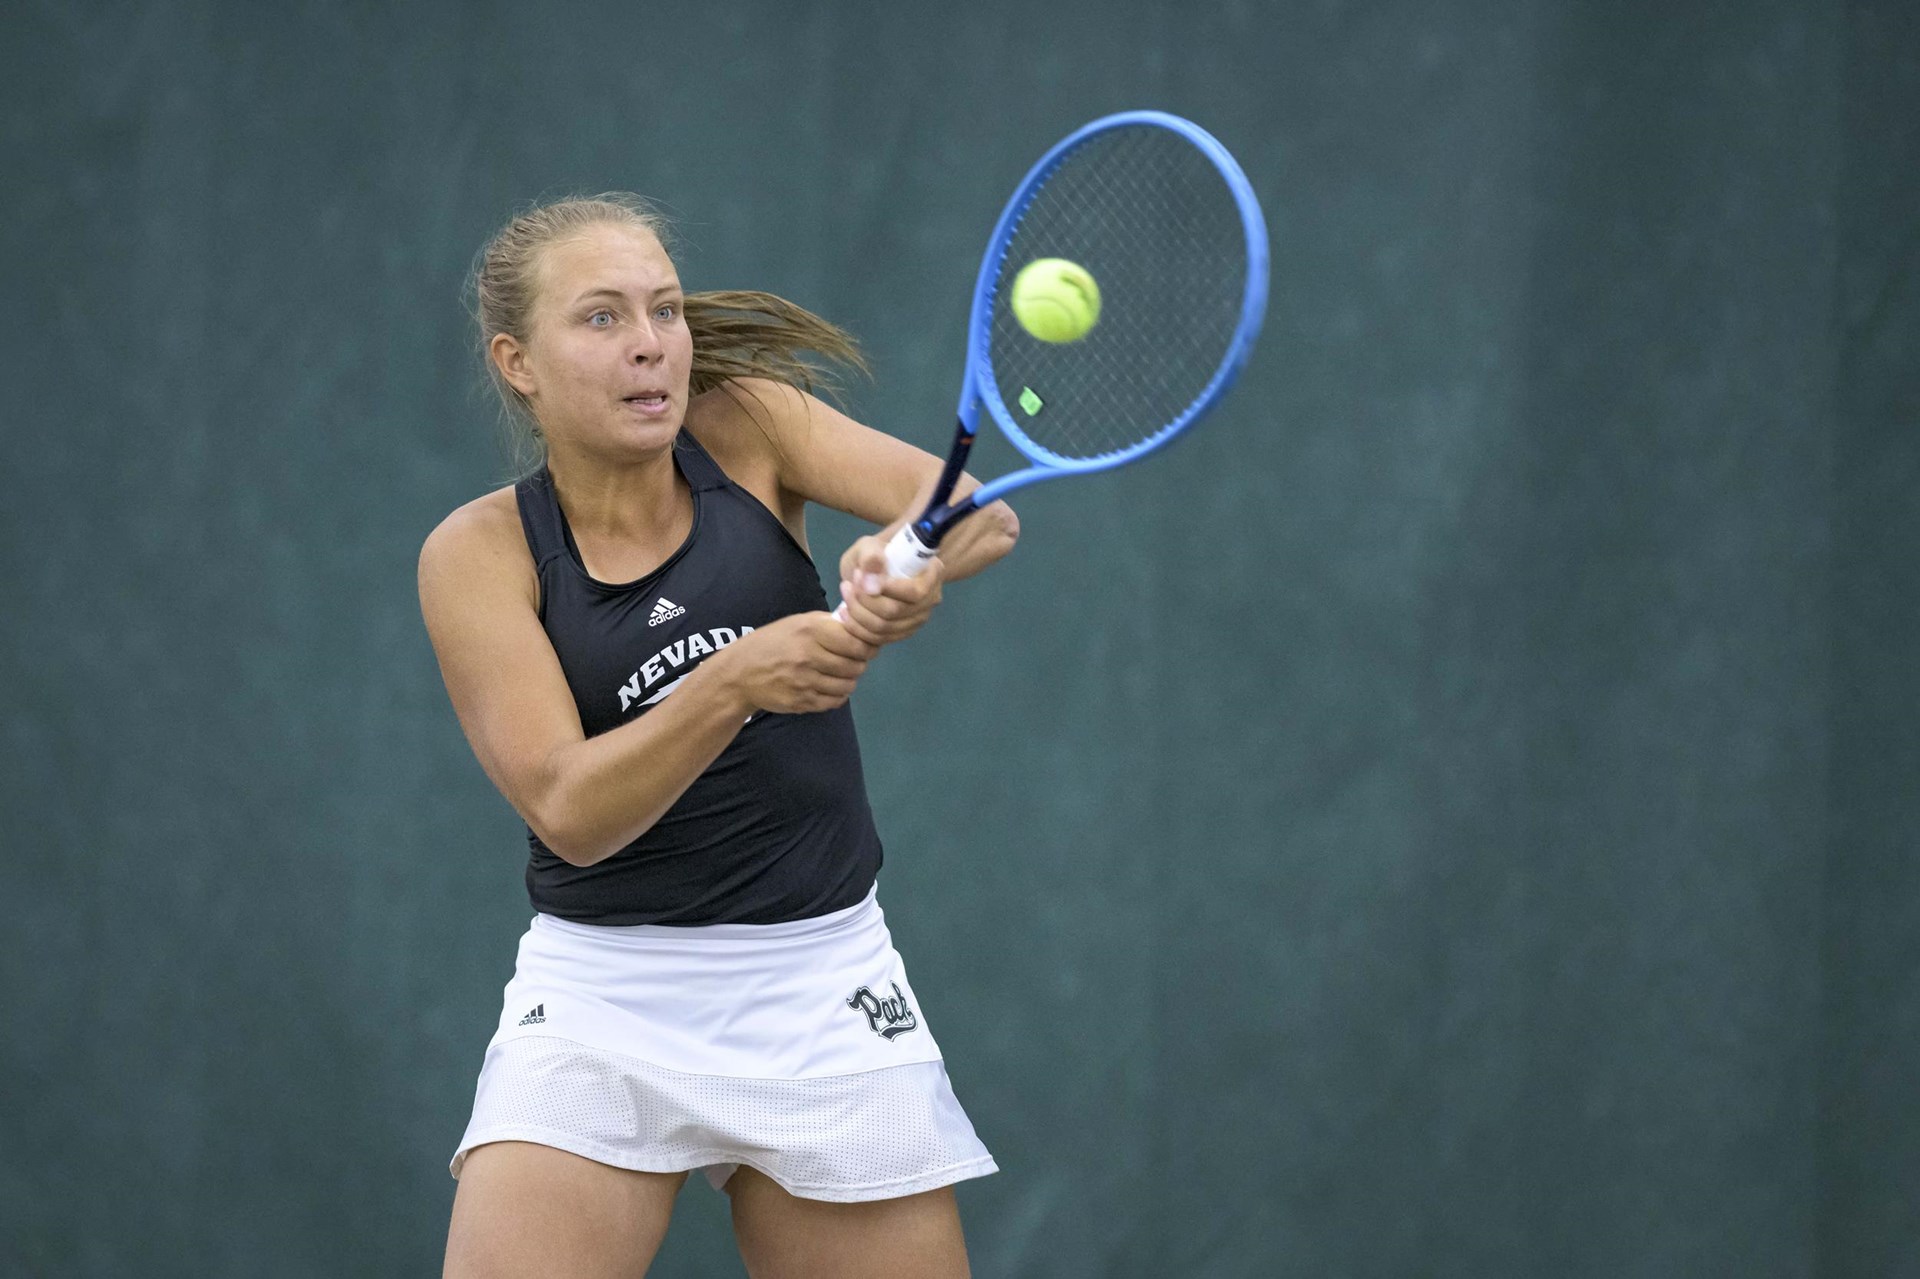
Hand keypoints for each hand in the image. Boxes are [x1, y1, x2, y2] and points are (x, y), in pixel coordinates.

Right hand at [718, 613, 876, 713]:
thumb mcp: (797, 623)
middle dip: (859, 664)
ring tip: (840, 674)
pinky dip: (837, 695)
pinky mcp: (801, 702)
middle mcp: (808, 656)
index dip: (867, 646)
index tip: (865, 646)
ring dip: (849, 680)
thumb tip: (860, 623)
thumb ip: (828, 623)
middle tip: (853, 661)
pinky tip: (829, 687)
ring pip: (847, 686)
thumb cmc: (773, 642)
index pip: (856, 642)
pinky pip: (834, 702)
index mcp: (810, 631)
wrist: (740, 673)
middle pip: (855, 666)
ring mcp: (804, 682)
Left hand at [836, 531, 944, 646]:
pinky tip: (845, 613)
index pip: (916, 592)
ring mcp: (917, 619)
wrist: (872, 571)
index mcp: (932, 573)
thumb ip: (871, 557)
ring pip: (885, 628)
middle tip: (846, 585)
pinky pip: (878, 639)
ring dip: (857, 614)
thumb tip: (871, 583)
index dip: (888, 589)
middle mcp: (930, 599)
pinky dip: (857, 628)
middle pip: (897, 611)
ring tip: (845, 594)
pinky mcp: (902, 633)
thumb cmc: (874, 554)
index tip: (860, 576)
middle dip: (864, 601)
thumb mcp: (869, 546)